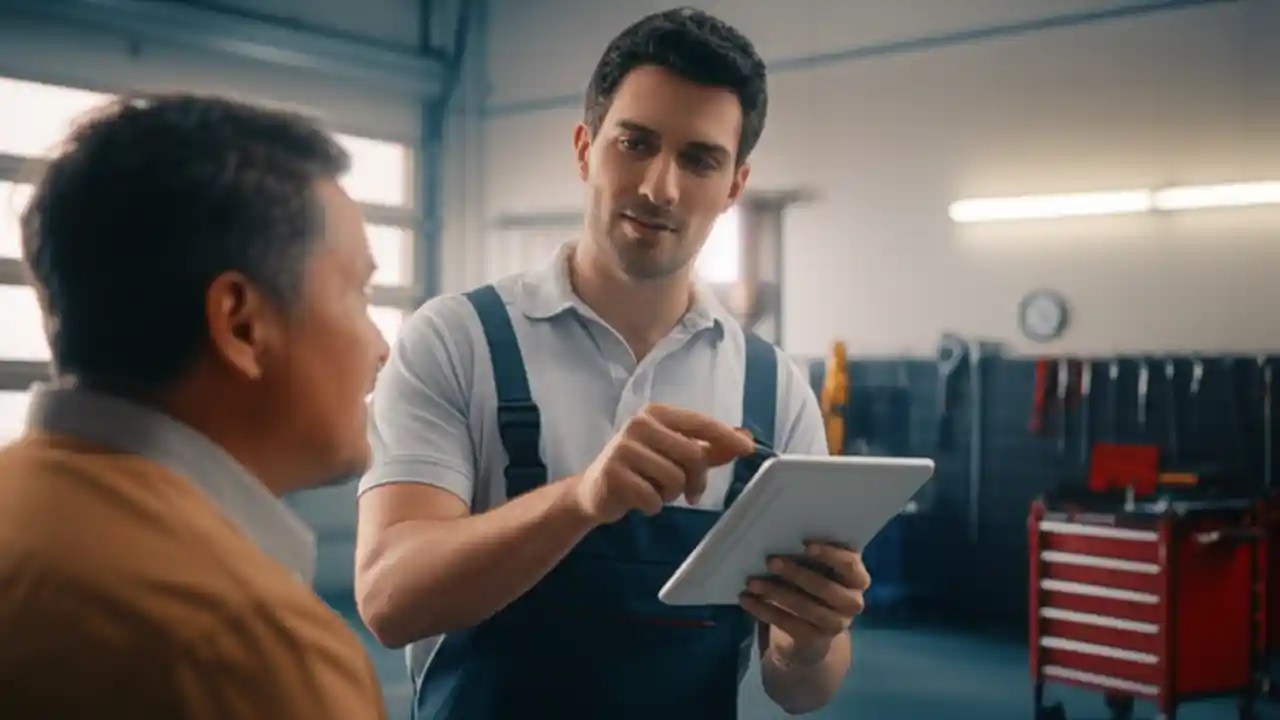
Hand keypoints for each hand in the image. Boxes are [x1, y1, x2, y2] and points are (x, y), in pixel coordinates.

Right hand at [570, 403, 754, 524]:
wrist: (594, 491)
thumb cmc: (641, 470)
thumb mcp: (676, 455)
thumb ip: (710, 448)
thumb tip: (745, 438)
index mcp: (657, 414)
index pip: (700, 422)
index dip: (726, 436)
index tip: (748, 449)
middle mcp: (639, 425)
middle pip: (693, 454)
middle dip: (698, 480)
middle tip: (692, 493)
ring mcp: (623, 448)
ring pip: (675, 478)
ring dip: (672, 494)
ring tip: (657, 492)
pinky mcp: (613, 474)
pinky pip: (653, 498)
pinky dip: (654, 506)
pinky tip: (641, 501)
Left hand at [740, 541, 869, 667]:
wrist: (814, 628)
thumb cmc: (812, 581)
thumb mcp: (816, 567)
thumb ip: (809, 554)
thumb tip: (776, 535)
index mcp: (857, 576)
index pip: (850, 563)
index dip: (830, 555)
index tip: (805, 545)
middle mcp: (853, 601)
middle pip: (826, 588)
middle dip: (797, 574)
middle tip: (770, 561)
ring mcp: (838, 623)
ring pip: (809, 609)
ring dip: (777, 594)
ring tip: (752, 583)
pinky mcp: (817, 639)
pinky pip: (791, 625)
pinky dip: (766, 611)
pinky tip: (748, 601)